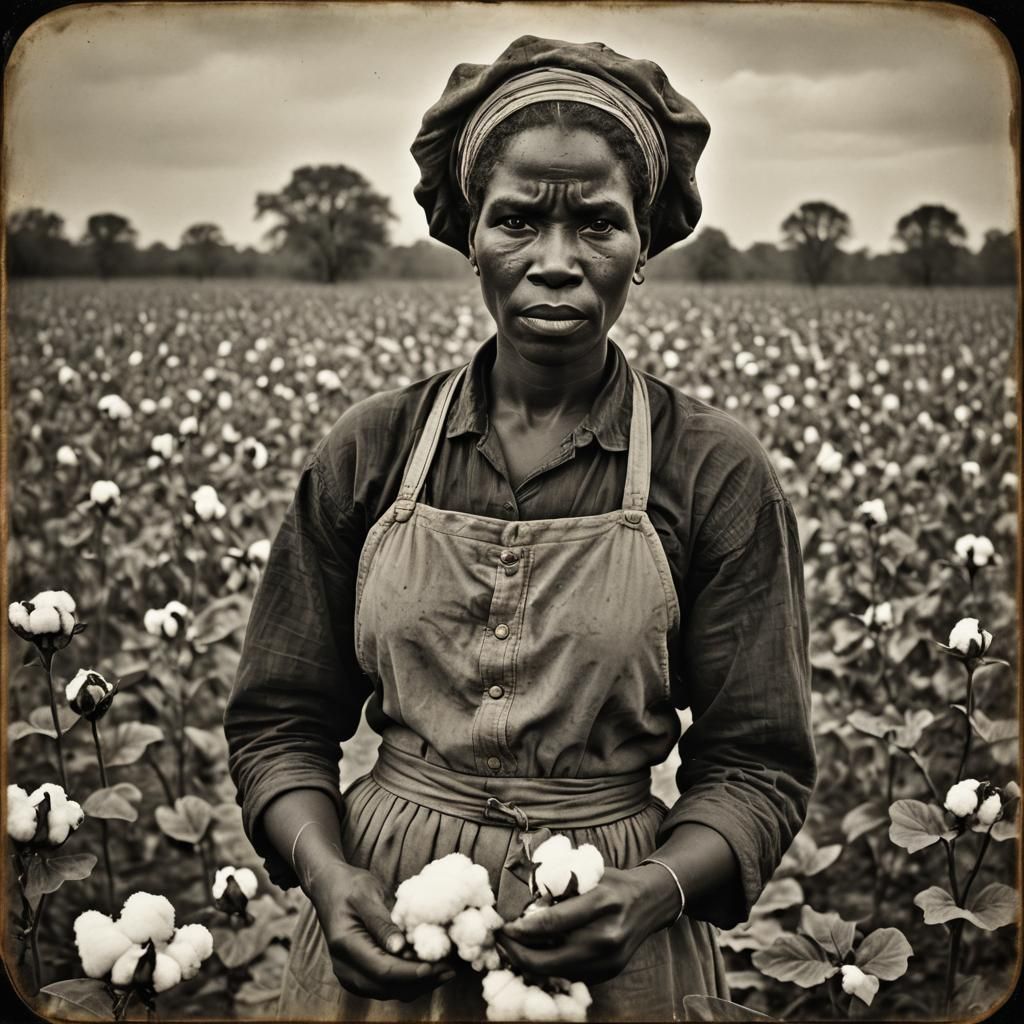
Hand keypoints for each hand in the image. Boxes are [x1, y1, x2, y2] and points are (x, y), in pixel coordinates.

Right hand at [306, 860, 455, 1001]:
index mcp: (345, 946)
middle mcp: (345, 968)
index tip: (438, 966)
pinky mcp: (359, 975)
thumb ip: (381, 922)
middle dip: (421, 982)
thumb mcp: (366, 895)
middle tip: (450, 969)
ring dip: (418, 985)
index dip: (412, 972)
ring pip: (389, 992)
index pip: (383, 970)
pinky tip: (428, 968)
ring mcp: (351, 975)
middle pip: (388, 987)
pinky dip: (408, 981)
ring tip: (445, 970)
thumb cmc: (349, 887)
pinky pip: (386, 986)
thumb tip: (400, 948)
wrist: (329, 888)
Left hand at [494, 864, 679, 984]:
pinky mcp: (608, 974)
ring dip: (530, 962)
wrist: (649, 903)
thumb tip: (524, 910)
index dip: (521, 929)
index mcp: (601, 904)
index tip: (504, 927)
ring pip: (555, 972)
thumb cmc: (612, 883)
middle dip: (517, 953)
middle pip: (548, 960)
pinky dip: (549, 966)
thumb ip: (558, 890)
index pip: (550, 924)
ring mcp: (608, 961)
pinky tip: (538, 953)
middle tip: (502, 942)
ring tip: (515, 947)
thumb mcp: (586, 875)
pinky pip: (569, 974)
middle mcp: (606, 937)